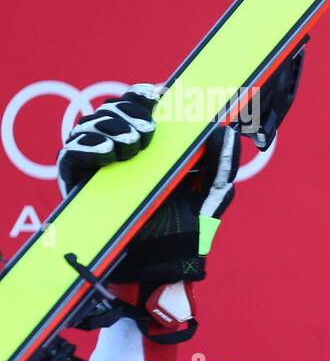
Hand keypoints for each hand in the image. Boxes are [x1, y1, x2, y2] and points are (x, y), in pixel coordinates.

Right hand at [57, 84, 240, 285]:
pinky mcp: (76, 179)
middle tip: (150, 130)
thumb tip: (226, 132)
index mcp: (153, 146)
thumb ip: (221, 167)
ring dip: (112, 126)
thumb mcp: (210, 197)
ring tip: (133, 144)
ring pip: (93, 123)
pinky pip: (72, 151)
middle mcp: (122, 148)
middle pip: (116, 108)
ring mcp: (97, 162)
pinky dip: (88, 145)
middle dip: (130, 110)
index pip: (142, 104)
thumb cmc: (183, 231)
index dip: (147, 94)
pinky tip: (108, 152)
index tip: (161, 94)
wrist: (158, 266)